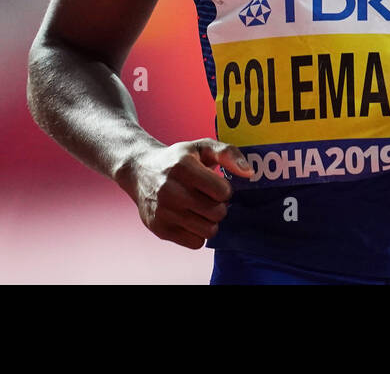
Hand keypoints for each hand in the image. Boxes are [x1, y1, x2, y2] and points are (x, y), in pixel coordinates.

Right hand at [122, 139, 254, 248]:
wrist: (139, 170)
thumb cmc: (178, 159)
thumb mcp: (202, 147)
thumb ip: (228, 153)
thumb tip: (249, 173)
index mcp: (183, 166)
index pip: (222, 192)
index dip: (224, 189)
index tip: (215, 184)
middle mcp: (170, 190)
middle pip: (217, 213)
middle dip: (219, 206)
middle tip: (209, 198)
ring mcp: (163, 211)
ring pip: (208, 231)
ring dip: (210, 221)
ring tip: (200, 208)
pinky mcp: (159, 229)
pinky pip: (194, 243)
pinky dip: (197, 233)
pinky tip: (190, 218)